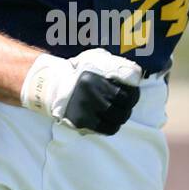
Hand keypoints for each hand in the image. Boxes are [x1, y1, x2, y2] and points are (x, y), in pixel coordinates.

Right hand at [20, 48, 141, 134]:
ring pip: (117, 120)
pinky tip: (108, 121)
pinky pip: (106, 129)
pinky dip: (111, 126)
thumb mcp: (96, 60)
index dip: (133, 95)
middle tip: (124, 106)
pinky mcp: (82, 122)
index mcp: (97, 78)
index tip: (131, 95)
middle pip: (124, 107)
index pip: (127, 92)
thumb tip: (136, 76)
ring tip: (116, 114)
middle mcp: (92, 94)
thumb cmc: (78, 72)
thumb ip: (115, 66)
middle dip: (127, 108)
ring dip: (120, 118)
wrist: (52, 86)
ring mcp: (87, 109)